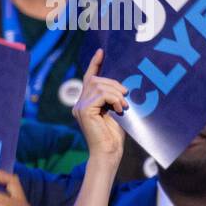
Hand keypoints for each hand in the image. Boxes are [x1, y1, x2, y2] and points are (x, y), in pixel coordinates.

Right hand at [72, 49, 127, 163]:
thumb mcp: (116, 111)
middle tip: (126, 95)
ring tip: (123, 105)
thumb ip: (114, 98)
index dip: (95, 64)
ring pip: (98, 85)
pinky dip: (113, 98)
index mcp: (86, 102)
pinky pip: (100, 94)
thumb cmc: (114, 136)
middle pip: (96, 80)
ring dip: (115, 92)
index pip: (89, 78)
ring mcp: (80, 107)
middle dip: (114, 84)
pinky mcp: (84, 110)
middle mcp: (79, 103)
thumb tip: (123, 85)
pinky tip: (119, 108)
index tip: (101, 52)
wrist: (109, 152)